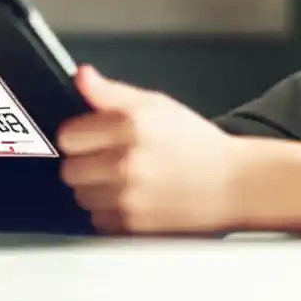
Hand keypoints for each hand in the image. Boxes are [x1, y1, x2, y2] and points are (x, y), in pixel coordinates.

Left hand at [57, 66, 242, 234]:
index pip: (68, 135)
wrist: (232, 183)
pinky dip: (110, 212)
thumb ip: (110, 92)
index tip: (93, 138)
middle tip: (110, 160)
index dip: (81, 135)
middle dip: (86, 163)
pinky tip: (132, 198)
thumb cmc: (197, 144)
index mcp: (130, 124)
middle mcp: (126, 160)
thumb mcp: (156, 104)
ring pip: (81, 195)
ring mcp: (128, 195)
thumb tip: (80, 76)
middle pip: (70, 168)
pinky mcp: (133, 223)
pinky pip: (98, 219)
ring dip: (95, 189)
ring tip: (124, 180)